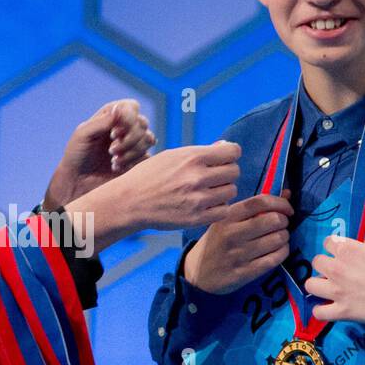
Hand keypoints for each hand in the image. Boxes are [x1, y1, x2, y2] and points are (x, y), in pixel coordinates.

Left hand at [44, 99, 155, 207]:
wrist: (78, 182)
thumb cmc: (76, 156)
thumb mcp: (83, 134)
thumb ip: (102, 121)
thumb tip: (119, 108)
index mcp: (111, 117)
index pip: (132, 107)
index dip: (128, 118)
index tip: (113, 133)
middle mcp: (125, 128)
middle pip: (143, 123)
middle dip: (128, 139)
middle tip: (111, 151)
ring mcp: (133, 145)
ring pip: (148, 139)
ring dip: (130, 152)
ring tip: (113, 161)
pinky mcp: (138, 161)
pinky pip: (148, 157)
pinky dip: (133, 163)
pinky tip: (117, 168)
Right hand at [113, 140, 242, 232]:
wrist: (130, 202)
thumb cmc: (149, 176)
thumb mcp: (172, 156)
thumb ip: (200, 153)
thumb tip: (225, 146)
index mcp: (192, 157)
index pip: (233, 152)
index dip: (230, 155)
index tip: (222, 160)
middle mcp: (197, 177)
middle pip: (234, 171)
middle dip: (226, 173)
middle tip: (214, 177)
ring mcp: (198, 199)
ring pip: (231, 191)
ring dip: (223, 191)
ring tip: (208, 191)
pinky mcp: (196, 218)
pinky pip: (223, 211)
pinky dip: (218, 207)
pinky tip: (205, 204)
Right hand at [183, 189, 292, 294]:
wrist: (197, 274)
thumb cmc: (216, 243)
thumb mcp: (228, 221)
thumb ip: (256, 207)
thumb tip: (287, 194)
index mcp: (227, 217)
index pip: (261, 202)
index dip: (281, 203)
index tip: (287, 210)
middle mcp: (232, 234)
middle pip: (273, 220)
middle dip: (284, 222)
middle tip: (280, 226)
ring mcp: (239, 254)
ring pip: (278, 239)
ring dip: (284, 237)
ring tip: (278, 239)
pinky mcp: (245, 272)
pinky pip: (275, 258)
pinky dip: (282, 252)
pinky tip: (278, 251)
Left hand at [305, 235, 364, 323]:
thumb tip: (361, 246)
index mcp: (348, 250)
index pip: (328, 242)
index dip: (335, 246)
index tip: (341, 252)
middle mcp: (337, 268)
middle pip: (316, 262)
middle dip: (325, 265)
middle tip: (336, 271)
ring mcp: (336, 291)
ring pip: (310, 285)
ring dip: (319, 286)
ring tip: (329, 289)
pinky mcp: (341, 311)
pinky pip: (318, 312)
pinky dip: (322, 311)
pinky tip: (329, 308)